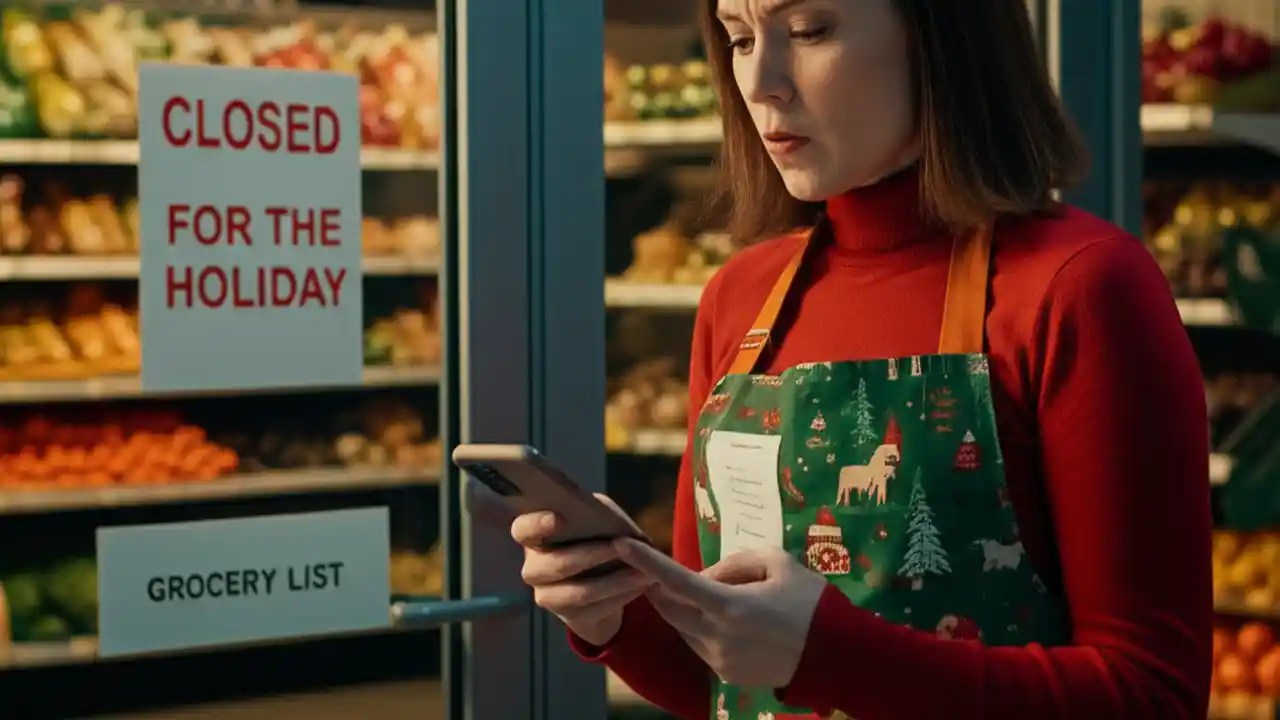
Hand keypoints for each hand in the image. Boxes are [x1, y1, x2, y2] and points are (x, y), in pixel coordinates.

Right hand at [508, 494, 654, 646]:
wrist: (600, 586)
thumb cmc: (594, 542)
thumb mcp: (597, 522)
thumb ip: (598, 514)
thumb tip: (607, 515)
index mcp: (533, 539)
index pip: (523, 530)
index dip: (537, 524)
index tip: (559, 518)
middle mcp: (533, 569)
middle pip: (556, 565)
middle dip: (591, 555)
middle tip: (620, 546)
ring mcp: (547, 597)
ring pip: (580, 593)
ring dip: (616, 581)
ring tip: (644, 572)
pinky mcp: (568, 618)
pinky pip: (596, 609)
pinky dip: (622, 596)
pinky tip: (641, 586)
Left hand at [614, 538, 828, 687]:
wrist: (836, 655)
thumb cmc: (811, 601)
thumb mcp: (777, 563)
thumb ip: (734, 562)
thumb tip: (705, 575)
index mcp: (729, 606)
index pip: (675, 580)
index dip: (644, 561)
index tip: (620, 544)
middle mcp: (717, 637)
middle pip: (670, 609)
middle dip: (660, 589)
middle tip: (660, 572)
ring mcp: (720, 661)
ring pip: (685, 629)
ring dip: (687, 609)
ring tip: (716, 596)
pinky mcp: (727, 676)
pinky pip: (702, 646)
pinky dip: (703, 629)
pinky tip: (731, 621)